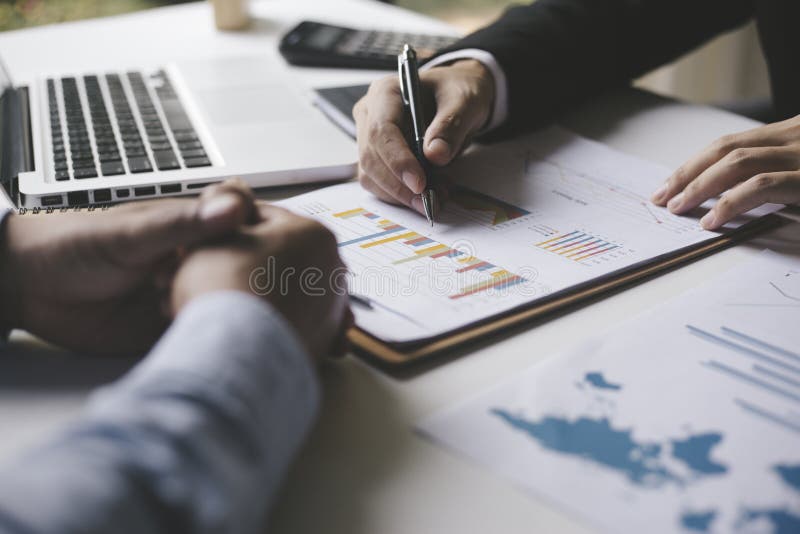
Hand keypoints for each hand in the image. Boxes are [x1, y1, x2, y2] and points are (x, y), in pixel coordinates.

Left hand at [0, 180, 255, 354]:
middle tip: (252, 307)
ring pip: (221, 310)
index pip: (241, 240)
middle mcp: (191, 266)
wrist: (28, 287)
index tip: (268, 268)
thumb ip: (182, 224)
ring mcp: (181, 299)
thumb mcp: (131, 232)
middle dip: (247, 293)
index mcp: (190, 234)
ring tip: (239, 330)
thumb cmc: (74, 245)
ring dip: (230, 321)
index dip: (258, 253)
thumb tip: (233, 209)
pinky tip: (218, 348)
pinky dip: (207, 343)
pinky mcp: (166, 331)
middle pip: (237, 279)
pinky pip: (196, 338)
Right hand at [170, 204, 351, 359]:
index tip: (203, 245)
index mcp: (313, 232)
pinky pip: (290, 325)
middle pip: (277, 258)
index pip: (263, 219)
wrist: (238, 351)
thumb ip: (222, 207)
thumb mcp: (214, 233)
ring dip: (258, 296)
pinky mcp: (322, 343)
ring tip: (223, 308)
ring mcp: (331, 308)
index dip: (225, 230)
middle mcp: (332, 269)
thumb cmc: (225, 286)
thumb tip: (232, 190)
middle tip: (209, 279)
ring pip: (283, 292)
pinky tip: (245, 330)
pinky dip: (269, 326)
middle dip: (245, 266)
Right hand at [353, 59, 494, 212]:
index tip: (419, 183)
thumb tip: (435, 155)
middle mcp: (370, 114)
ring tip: (434, 198)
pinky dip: (402, 195)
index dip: (398, 160)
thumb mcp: (464, 101)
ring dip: (400, 194)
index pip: (381, 131)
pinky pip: (381, 183)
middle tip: (428, 201)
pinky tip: (427, 195)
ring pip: (372, 175)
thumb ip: (451, 125)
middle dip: (399, 185)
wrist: (457, 99)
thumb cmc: (457, 92)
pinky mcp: (378, 158)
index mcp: (385, 92)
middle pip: (371, 157)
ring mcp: (369, 138)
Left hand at [651, 114, 799, 229]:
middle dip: (688, 173)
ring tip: (677, 208)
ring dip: (700, 186)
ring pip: (738, 162)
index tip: (670, 185)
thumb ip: (775, 171)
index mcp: (791, 134)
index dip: (696, 164)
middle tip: (662, 197)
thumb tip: (730, 192)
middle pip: (727, 149)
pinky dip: (731, 202)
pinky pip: (761, 185)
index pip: (733, 144)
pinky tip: (712, 219)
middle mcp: (795, 137)